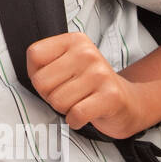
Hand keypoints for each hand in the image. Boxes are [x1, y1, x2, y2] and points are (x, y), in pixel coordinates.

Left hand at [26, 32, 154, 139]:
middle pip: (41, 81)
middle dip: (49, 95)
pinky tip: (83, 115)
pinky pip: (76, 114)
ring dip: (64, 109)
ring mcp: (100, 74)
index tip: (54, 78)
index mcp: (74, 40)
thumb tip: (33, 76)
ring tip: (78, 102)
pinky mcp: (110, 96)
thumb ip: (44, 64)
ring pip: (56, 101)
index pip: (34, 54)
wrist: (128, 102)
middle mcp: (87, 52)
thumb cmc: (89, 85)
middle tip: (67, 94)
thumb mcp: (66, 65)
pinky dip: (75, 121)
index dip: (37, 73)